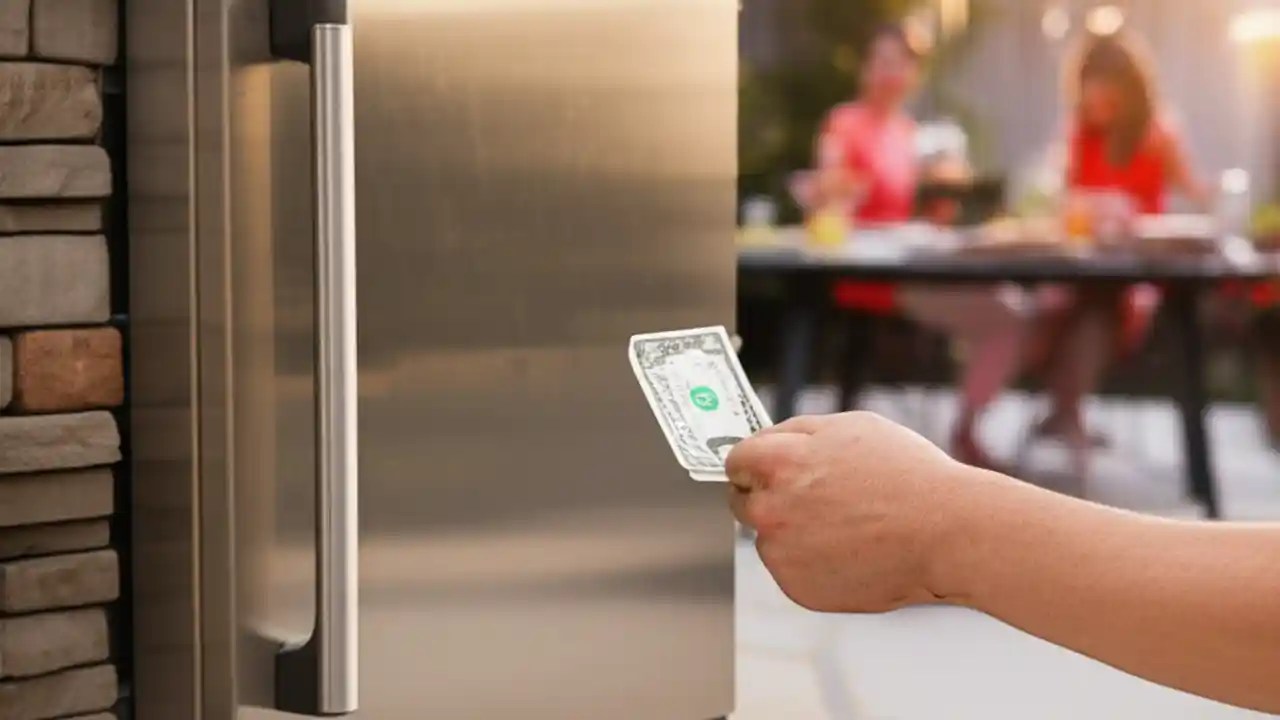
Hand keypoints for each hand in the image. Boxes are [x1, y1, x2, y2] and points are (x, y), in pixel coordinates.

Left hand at [727, 412, 980, 613]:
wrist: (946, 532)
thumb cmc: (907, 475)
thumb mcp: (850, 427)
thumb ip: (798, 434)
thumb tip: (768, 441)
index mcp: (778, 463)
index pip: (736, 461)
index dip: (753, 463)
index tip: (763, 470)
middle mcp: (770, 508)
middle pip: (743, 502)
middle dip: (767, 497)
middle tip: (809, 500)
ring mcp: (781, 552)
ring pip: (770, 538)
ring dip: (792, 532)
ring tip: (845, 527)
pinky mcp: (797, 587)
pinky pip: (792, 569)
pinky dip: (811, 563)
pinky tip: (849, 552)